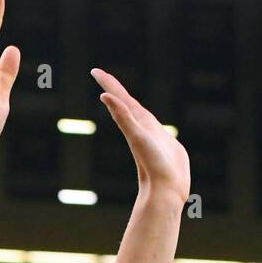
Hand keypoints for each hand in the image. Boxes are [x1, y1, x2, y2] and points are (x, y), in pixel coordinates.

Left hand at [91, 69, 190, 205]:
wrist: (166, 190)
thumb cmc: (152, 165)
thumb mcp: (136, 136)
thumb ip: (122, 116)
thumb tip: (104, 97)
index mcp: (136, 122)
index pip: (120, 98)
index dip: (109, 83)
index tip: (95, 71)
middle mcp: (142, 127)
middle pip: (126, 102)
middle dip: (115, 88)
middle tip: (103, 76)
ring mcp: (153, 136)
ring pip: (139, 115)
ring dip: (130, 104)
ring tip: (122, 95)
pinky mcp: (166, 144)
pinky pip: (153, 127)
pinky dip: (148, 121)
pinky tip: (147, 122)